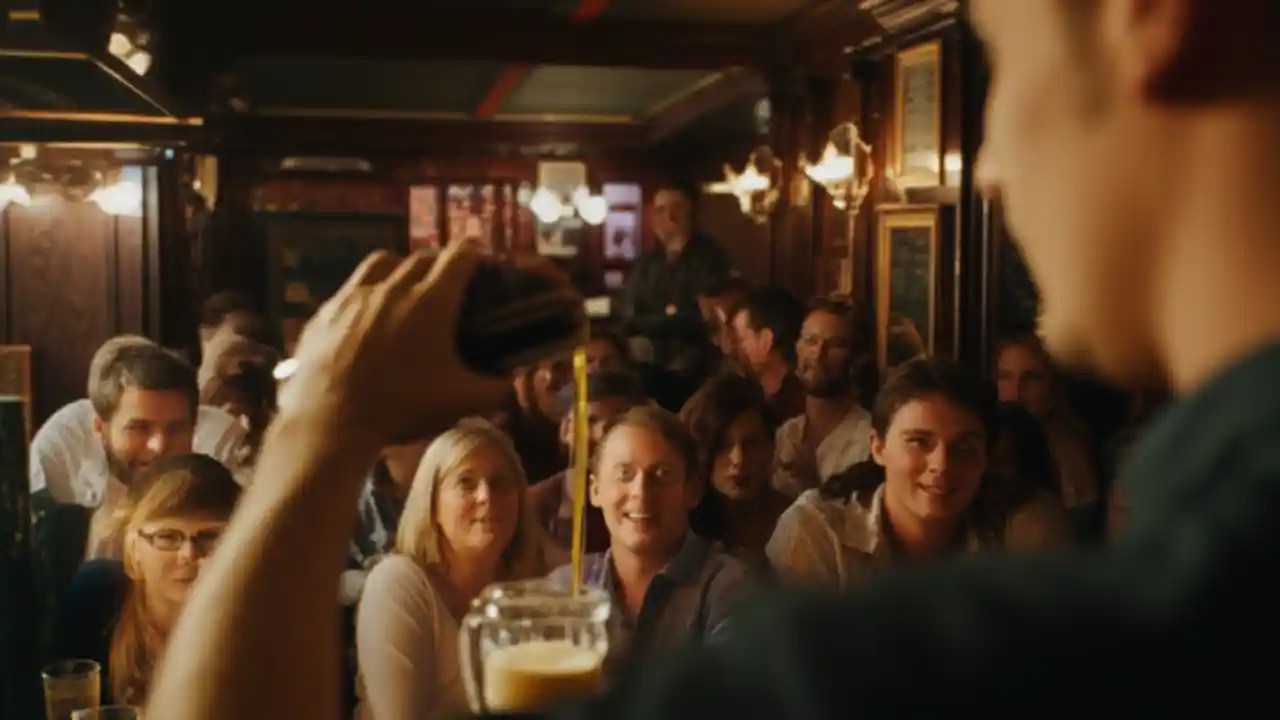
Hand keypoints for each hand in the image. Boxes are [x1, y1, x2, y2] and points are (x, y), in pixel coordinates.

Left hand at [277, 240, 518, 446]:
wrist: (329, 421)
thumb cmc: (401, 407)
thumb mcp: (460, 403)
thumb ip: (496, 389)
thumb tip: (513, 381)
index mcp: (432, 302)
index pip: (460, 255)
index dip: (475, 251)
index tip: (481, 256)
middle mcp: (393, 286)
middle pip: (422, 256)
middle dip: (440, 262)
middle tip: (448, 281)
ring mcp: (354, 295)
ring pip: (382, 261)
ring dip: (400, 266)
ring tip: (404, 286)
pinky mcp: (326, 310)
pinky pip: (351, 287)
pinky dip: (366, 291)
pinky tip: (366, 314)